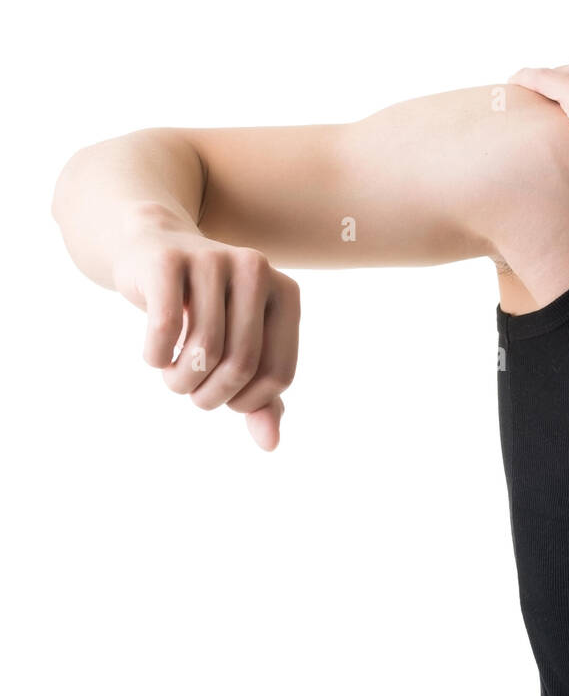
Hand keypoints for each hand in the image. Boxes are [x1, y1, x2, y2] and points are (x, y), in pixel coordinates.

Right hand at [111, 204, 300, 450]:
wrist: (153, 250)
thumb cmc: (206, 311)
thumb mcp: (239, 349)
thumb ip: (260, 398)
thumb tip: (270, 444)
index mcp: (287, 293)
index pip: (279, 374)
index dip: (248, 403)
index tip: (228, 398)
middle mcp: (257, 269)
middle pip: (242, 364)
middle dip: (211, 397)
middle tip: (193, 395)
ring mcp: (213, 259)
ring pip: (203, 350)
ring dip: (181, 382)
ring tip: (174, 379)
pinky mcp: (168, 260)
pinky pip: (165, 328)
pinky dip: (156, 356)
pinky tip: (156, 356)